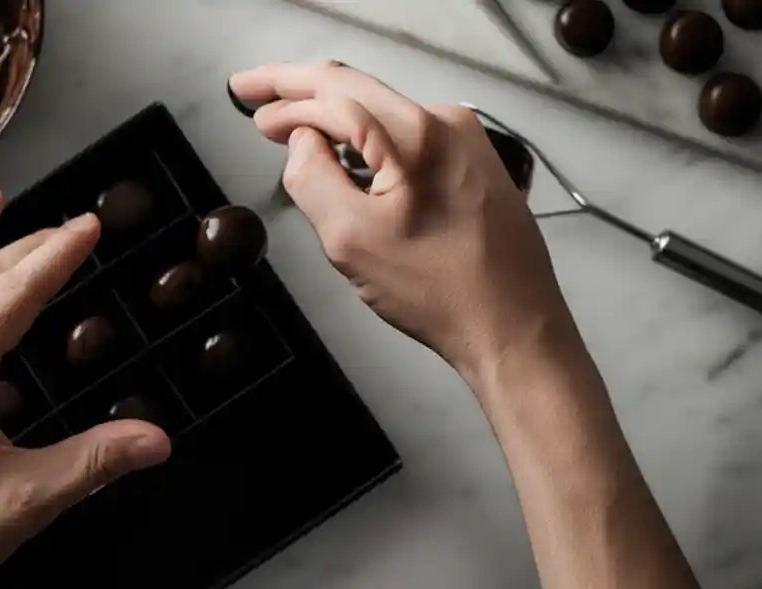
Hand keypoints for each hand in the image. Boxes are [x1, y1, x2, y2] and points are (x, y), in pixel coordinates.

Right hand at [230, 62, 579, 382]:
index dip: (282, 93)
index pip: (333, 90)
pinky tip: (344, 155)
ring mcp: (466, 142)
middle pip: (357, 90)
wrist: (513, 327)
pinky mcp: (474, 165)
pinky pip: (407, 136)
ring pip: (381, 113)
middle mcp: (447, 123)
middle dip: (300, 93)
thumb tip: (301, 141)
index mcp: (417, 134)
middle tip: (254, 95)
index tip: (247, 99)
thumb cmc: (440, 293)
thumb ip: (312, 177)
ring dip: (333, 118)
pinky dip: (367, 140)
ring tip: (290, 128)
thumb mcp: (350, 239)